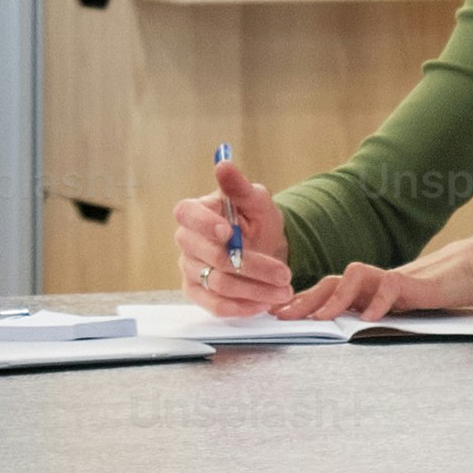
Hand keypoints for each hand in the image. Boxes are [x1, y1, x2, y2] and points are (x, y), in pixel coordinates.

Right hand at [172, 155, 296, 315]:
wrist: (264, 246)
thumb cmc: (256, 220)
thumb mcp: (256, 200)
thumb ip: (240, 186)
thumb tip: (223, 165)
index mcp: (195, 212)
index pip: (187, 215)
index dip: (205, 224)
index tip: (229, 232)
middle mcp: (187, 242)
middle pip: (211, 256)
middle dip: (252, 266)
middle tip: (285, 273)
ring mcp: (190, 269)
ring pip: (219, 284)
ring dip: (255, 290)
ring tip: (284, 290)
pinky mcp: (198, 292)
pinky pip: (215, 306)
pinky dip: (242, 307)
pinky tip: (264, 304)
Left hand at [274, 225, 472, 325]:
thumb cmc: (447, 288)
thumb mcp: (409, 307)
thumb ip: (384, 314)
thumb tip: (359, 332)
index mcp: (373, 288)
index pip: (330, 290)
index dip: (304, 301)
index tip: (279, 314)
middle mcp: (378, 280)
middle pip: (331, 282)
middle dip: (304, 299)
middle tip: (282, 316)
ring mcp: (396, 277)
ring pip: (354, 277)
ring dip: (334, 299)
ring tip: (320, 320)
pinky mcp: (416, 281)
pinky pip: (391, 286)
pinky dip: (378, 301)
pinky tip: (369, 319)